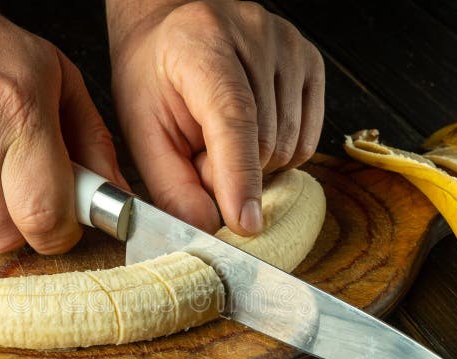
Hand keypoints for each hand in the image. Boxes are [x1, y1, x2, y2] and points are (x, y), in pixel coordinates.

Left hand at [107, 0, 324, 234]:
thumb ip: (172, 183)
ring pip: (290, 147)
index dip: (240, 177)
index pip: (234, 118)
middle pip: (265, 142)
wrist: (173, 32)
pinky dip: (280, 156)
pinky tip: (251, 139)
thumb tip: (206, 229)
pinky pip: (308, 141)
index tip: (244, 224)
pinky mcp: (311, 63)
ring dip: (257, 167)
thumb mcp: (144, 131)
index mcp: (202, 43)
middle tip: (201, 158)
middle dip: (234, 174)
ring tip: (222, 142)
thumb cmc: (154, 79)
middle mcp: (255, 34)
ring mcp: (290, 46)